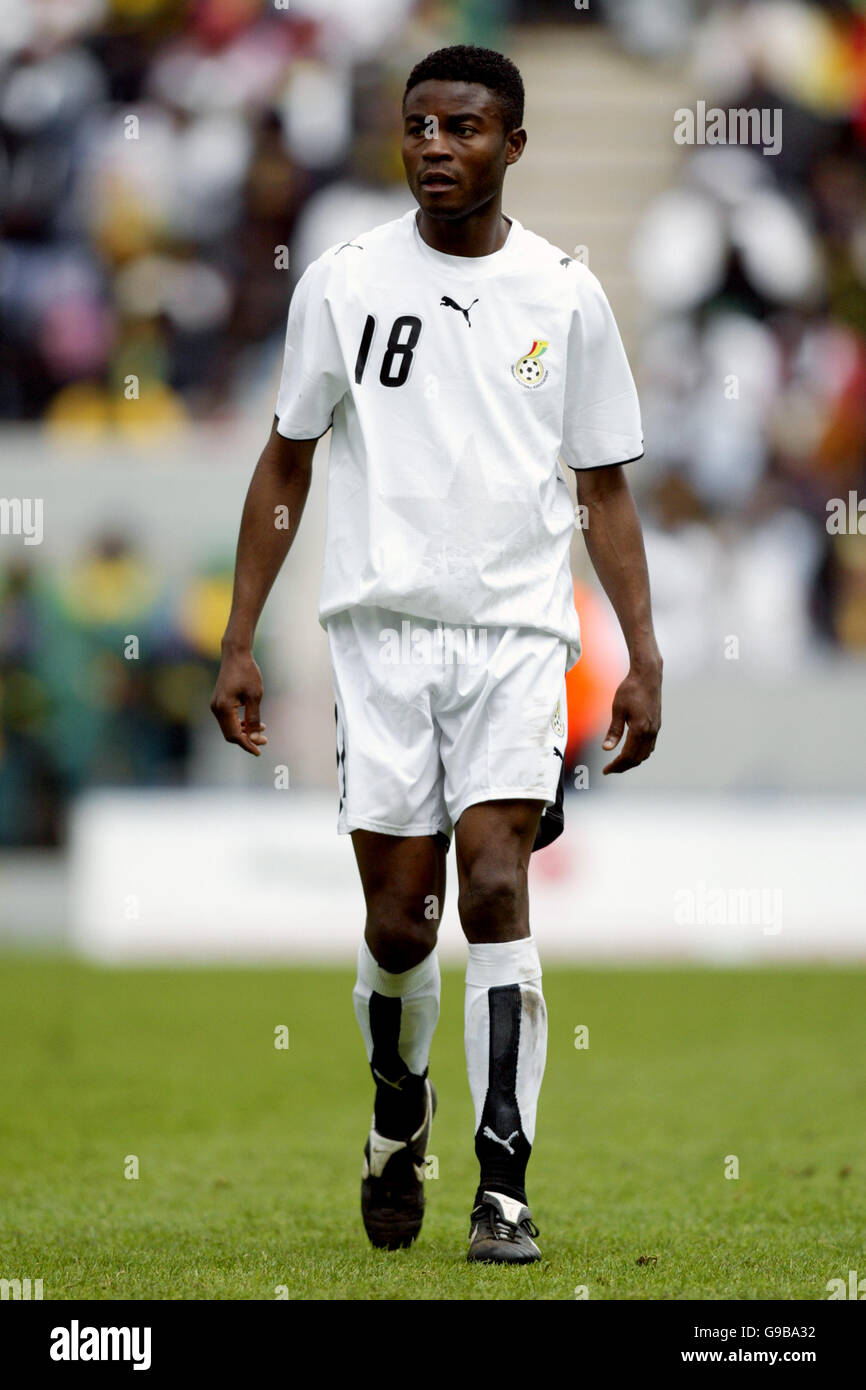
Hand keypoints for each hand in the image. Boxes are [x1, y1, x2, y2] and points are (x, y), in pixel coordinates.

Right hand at [210, 646, 267, 755]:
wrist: (236, 655)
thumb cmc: (247, 673)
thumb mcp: (255, 696)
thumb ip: (254, 719)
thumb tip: (255, 739)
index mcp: (224, 708)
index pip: (235, 735)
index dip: (247, 745)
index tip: (259, 751)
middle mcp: (216, 708)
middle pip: (230, 734)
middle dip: (246, 740)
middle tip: (264, 741)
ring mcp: (215, 705)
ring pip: (229, 728)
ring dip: (244, 732)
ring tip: (262, 731)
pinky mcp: (219, 702)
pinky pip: (228, 720)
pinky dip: (240, 724)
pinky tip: (253, 723)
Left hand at [602, 656, 661, 774]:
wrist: (648, 675)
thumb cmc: (631, 689)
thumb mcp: (618, 709)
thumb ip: (613, 731)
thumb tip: (606, 749)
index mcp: (640, 729)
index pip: (628, 756)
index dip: (616, 765)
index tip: (606, 770)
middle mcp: (651, 732)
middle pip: (637, 758)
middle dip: (623, 767)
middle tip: (609, 770)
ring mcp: (655, 729)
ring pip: (645, 754)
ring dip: (632, 761)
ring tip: (618, 763)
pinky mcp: (657, 725)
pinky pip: (650, 746)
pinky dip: (640, 753)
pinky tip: (631, 751)